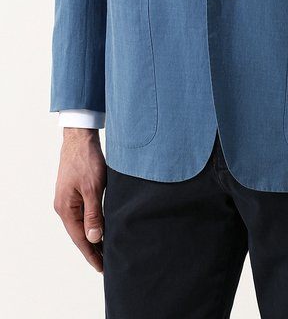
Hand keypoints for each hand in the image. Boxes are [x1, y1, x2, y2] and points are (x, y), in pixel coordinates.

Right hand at [53, 128, 106, 272]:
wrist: (80, 138)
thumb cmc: (86, 160)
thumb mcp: (93, 188)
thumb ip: (93, 214)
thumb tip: (94, 238)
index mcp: (66, 208)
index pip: (80, 238)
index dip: (91, 254)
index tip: (102, 267)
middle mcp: (64, 207)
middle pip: (79, 234)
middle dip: (93, 248)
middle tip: (107, 263)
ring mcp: (68, 199)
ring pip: (81, 224)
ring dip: (93, 236)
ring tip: (106, 249)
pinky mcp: (74, 192)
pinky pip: (83, 213)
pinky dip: (92, 223)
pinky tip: (100, 227)